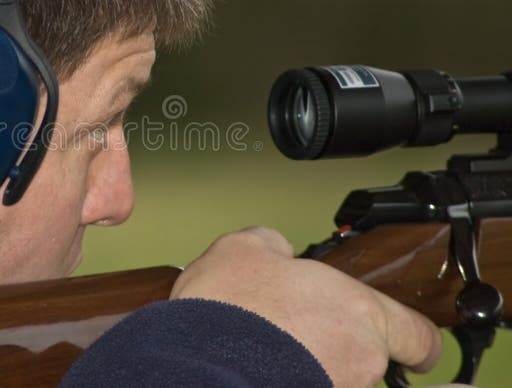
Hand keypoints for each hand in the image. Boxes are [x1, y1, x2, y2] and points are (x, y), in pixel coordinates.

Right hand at [170, 227, 441, 387]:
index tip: (404, 342)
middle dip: (340, 348)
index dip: (412, 340)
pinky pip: (311, 387)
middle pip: (371, 360)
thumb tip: (277, 251)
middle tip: (303, 334)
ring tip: (269, 352)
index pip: (419, 338)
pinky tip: (258, 369)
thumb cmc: (229, 308)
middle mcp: (360, 361)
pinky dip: (289, 379)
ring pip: (339, 378)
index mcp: (360, 312)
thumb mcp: (245, 247)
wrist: (198, 364)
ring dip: (314, 368)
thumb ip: (276, 245)